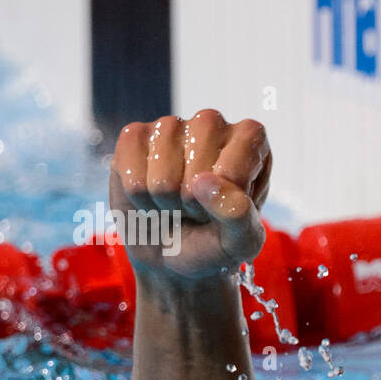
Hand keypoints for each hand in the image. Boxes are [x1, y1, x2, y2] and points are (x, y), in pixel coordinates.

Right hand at [108, 109, 271, 281]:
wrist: (173, 256)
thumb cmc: (216, 242)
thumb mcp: (242, 242)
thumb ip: (240, 216)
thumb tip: (205, 182)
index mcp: (250, 140)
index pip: (239, 163)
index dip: (226, 197)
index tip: (226, 207)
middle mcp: (212, 124)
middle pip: (198, 167)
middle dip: (195, 204)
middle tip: (197, 209)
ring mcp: (171, 126)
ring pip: (163, 177)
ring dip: (166, 204)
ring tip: (175, 203)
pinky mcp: (134, 136)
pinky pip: (130, 172)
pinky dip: (138, 198)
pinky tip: (150, 195)